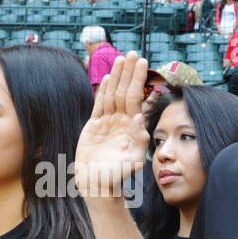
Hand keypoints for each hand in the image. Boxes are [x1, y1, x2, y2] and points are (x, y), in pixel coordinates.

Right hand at [75, 50, 149, 199]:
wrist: (98, 185)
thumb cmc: (117, 177)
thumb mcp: (132, 162)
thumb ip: (138, 141)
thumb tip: (140, 118)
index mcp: (131, 126)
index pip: (136, 97)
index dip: (138, 79)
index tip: (143, 63)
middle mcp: (121, 121)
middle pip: (125, 91)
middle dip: (129, 72)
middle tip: (133, 53)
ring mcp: (108, 123)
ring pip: (112, 94)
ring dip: (117, 77)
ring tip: (120, 59)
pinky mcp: (94, 127)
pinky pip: (99, 105)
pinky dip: (102, 91)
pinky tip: (106, 78)